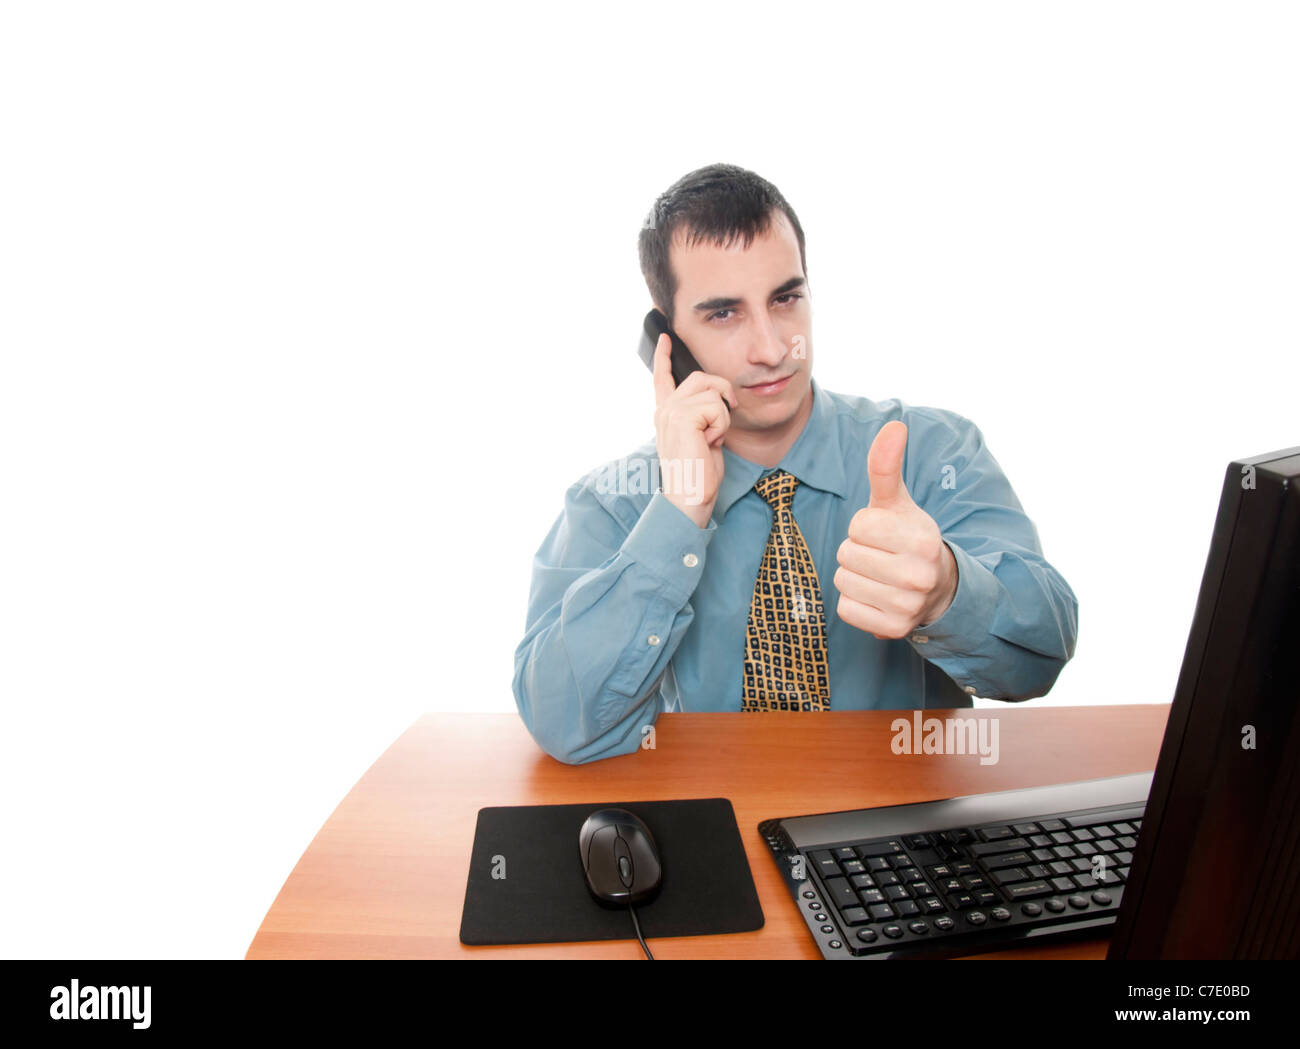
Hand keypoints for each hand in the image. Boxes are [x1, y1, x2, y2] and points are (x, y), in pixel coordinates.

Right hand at [652, 333, 734, 527]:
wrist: (689, 498)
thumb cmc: (699, 474)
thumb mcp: (703, 438)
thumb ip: (703, 416)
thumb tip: (719, 400)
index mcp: (666, 414)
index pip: (662, 378)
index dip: (664, 357)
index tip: (665, 338)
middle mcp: (665, 409)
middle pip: (702, 377)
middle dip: (722, 393)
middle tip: (724, 420)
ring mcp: (671, 412)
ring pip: (712, 392)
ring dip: (723, 417)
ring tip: (712, 440)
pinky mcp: (682, 417)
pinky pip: (717, 407)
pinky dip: (721, 426)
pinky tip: (709, 443)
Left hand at [834, 420, 957, 638]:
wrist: (937, 589)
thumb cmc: (908, 538)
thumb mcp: (898, 503)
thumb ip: (887, 466)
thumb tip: (893, 425)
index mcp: (923, 538)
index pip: (858, 525)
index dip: (864, 527)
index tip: (883, 534)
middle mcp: (919, 574)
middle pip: (847, 554)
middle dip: (858, 552)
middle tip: (882, 556)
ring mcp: (907, 605)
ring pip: (843, 581)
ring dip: (855, 577)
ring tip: (880, 576)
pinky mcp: (892, 629)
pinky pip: (845, 609)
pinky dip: (855, 603)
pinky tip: (878, 596)